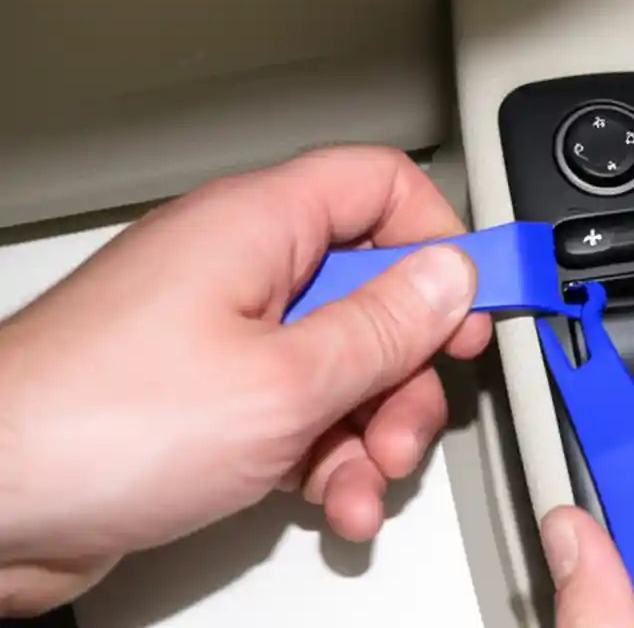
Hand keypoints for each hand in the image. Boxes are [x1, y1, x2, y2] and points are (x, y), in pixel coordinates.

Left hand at [0, 147, 490, 615]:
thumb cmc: (93, 426)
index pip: (381, 186)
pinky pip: (301, 413)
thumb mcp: (283, 382)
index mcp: (257, 226)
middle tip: (411, 420)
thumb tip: (449, 279)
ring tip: (365, 482)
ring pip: (343, 364)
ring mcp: (224, 337)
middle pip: (373, 291)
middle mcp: (242, 269)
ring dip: (372, 430)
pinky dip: (328, 459)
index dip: (443, 239)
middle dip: (408, 368)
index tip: (484, 299)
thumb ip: (382, 327)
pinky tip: (333, 504)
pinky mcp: (210, 399)